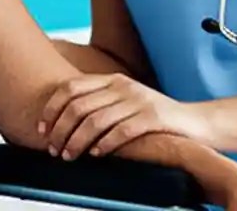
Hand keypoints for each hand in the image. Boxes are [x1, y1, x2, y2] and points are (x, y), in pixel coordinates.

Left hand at [38, 73, 210, 159]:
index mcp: (112, 79)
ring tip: (69, 156)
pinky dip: (104, 144)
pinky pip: (121, 130)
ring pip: (95, 120)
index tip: (41, 128)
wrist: (195, 123)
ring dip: (76, 141)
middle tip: (53, 149)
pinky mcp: (153, 116)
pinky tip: (96, 154)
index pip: (71, 87)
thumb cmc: (154, 118)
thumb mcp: (123, 103)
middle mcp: (122, 86)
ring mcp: (138, 100)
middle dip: (60, 130)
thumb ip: (98, 106)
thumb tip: (61, 123)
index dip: (51, 108)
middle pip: (79, 106)